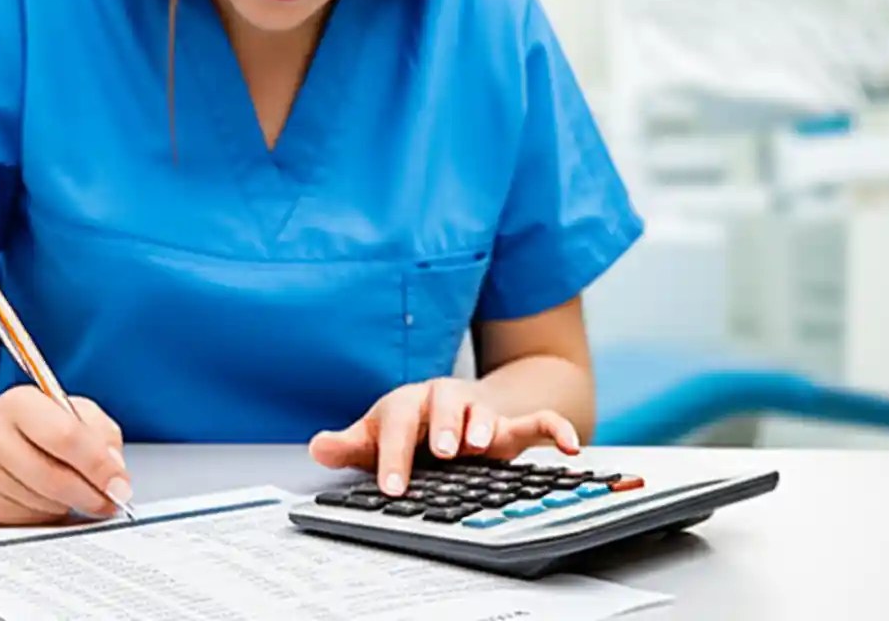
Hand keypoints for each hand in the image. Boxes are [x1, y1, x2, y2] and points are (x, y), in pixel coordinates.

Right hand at [0, 385, 130, 524]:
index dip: (99, 465)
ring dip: (71, 504)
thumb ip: (102, 434)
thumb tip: (114, 470)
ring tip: (75, 489)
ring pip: (45, 503)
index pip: (66, 437)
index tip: (120, 484)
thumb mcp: (74, 411)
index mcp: (20, 402)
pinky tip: (48, 497)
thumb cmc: (36, 425)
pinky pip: (30, 519)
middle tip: (110, 501)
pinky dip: (50, 513)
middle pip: (54, 478)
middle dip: (91, 495)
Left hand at [308, 377, 580, 495]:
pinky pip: (538, 420)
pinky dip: (556, 428)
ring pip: (484, 409)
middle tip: (444, 452)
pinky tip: (570, 445)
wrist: (451, 414)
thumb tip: (318, 445)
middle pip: (443, 403)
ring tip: (480, 447)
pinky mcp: (510, 424)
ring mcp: (478, 411)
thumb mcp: (375, 437)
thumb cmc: (409, 428)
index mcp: (407, 403)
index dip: (393, 453)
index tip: (391, 486)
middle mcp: (444, 401)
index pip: (397, 420)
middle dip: (444, 426)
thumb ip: (349, 446)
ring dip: (482, 425)